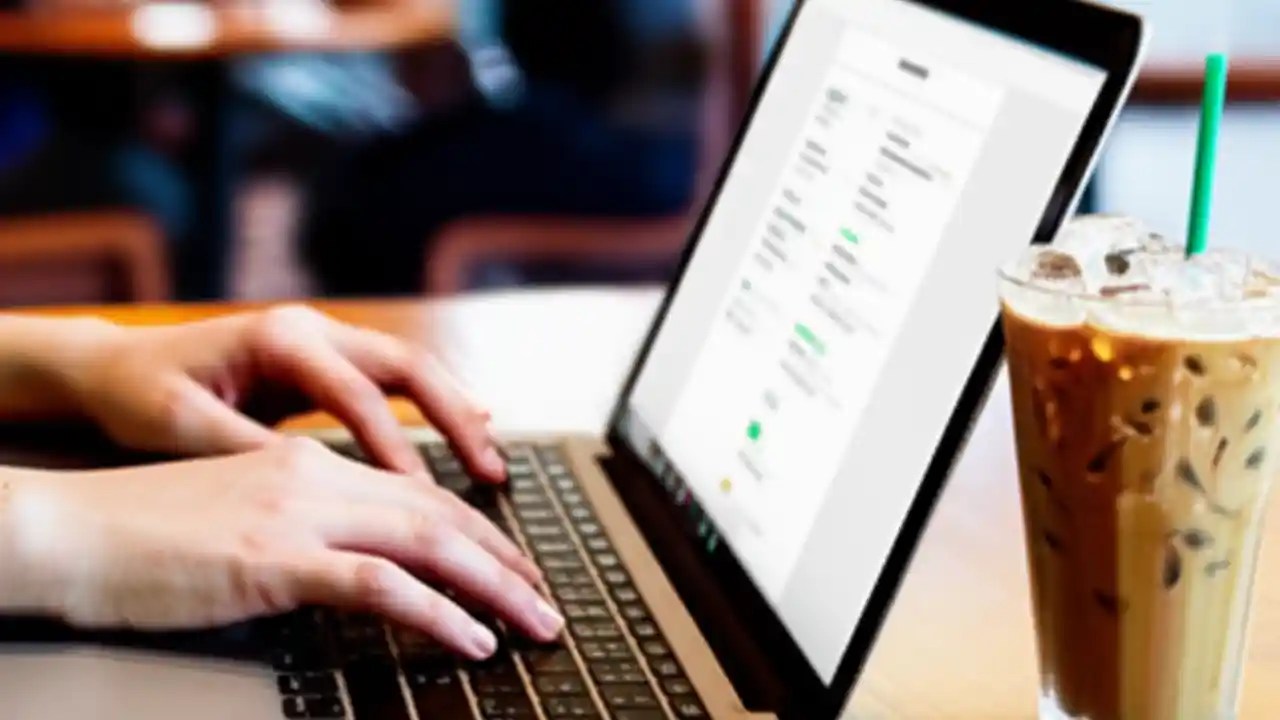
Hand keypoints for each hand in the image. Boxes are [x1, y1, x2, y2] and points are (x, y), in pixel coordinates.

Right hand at [0, 439, 560, 656]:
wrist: (72, 531)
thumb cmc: (147, 533)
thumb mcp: (243, 518)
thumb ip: (308, 530)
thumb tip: (364, 567)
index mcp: (308, 462)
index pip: (418, 495)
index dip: (479, 534)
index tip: (515, 568)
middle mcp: (314, 475)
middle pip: (440, 515)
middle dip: (506, 561)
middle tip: (547, 601)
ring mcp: (297, 513)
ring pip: (427, 542)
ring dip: (494, 588)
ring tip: (534, 623)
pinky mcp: (275, 558)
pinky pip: (381, 584)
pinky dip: (439, 612)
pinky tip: (472, 639)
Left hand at [63, 306, 502, 479]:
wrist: (112, 367)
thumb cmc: (138, 394)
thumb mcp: (181, 426)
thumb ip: (247, 449)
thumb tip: (313, 484)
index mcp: (279, 338)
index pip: (357, 393)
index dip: (394, 445)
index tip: (422, 495)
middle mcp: (311, 328)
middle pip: (407, 365)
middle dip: (454, 418)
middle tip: (489, 470)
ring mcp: (322, 340)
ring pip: (410, 369)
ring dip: (454, 412)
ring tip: (490, 460)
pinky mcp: (324, 363)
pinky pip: (393, 383)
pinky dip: (431, 410)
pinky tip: (465, 434)